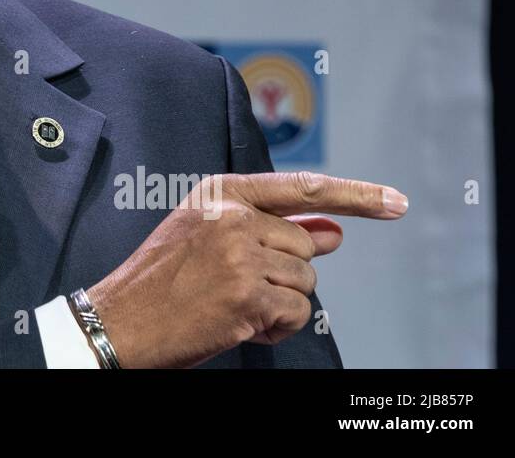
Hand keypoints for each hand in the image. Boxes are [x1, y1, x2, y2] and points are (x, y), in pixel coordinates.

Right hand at [84, 171, 406, 367]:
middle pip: (306, 246)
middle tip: (238, 286)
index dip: (356, 196)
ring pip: (306, 281)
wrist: (119, 318)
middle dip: (285, 273)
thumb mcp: (210, 237)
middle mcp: (233, 216)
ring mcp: (240, 254)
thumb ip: (270, 228)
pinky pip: (296, 312)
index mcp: (221, 193)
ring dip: (280, 302)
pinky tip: (239, 323)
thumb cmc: (162, 281)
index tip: (395, 202)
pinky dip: (277, 326)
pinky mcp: (247, 294)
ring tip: (232, 304)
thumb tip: (332, 233)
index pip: (303, 188)